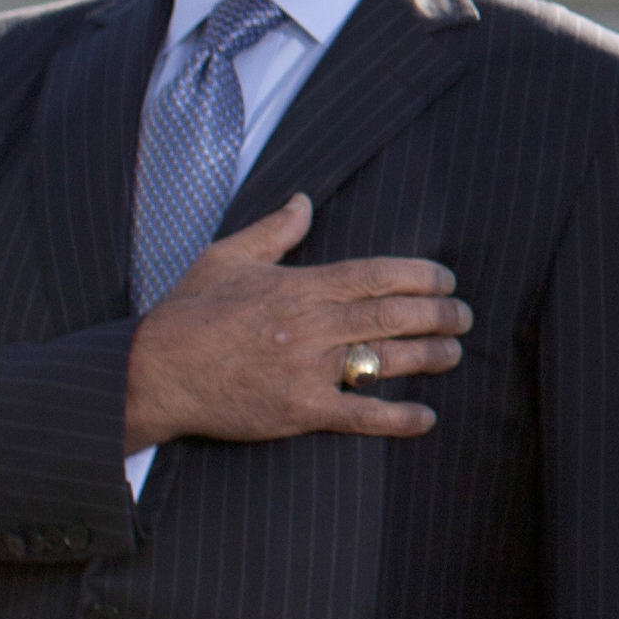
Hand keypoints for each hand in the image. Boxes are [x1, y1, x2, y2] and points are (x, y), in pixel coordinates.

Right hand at [121, 193, 469, 452]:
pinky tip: (426, 417)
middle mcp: (312, 325)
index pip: (376, 275)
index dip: (420, 276)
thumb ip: (274, 230)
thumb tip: (304, 201)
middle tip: (464, 315)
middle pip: (392, 316)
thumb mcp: (227, 256)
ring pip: (385, 360)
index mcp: (300, 286)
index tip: (445, 279)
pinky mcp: (299, 411)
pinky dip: (396, 418)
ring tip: (454, 353)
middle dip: (437, 314)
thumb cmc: (188, 312)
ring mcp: (308, 370)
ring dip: (428, 357)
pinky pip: (359, 414)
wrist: (155, 370)